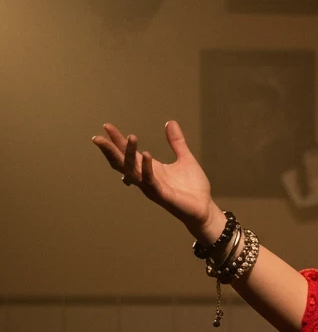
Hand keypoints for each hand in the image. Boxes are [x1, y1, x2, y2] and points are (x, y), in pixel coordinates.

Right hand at [91, 121, 217, 231]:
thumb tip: (170, 122)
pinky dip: (147, 167)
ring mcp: (152, 187)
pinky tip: (146, 154)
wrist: (205, 209)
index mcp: (149, 168)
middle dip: (110, 150)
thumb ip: (176, 142)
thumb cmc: (193, 188)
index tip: (107, 126)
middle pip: (121, 163)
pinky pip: (150, 180)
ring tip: (130, 137)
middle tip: (98, 137)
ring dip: (129, 155)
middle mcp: (146, 177)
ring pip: (133, 170)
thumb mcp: (185, 159)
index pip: (127, 152)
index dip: (117, 140)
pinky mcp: (161, 195)